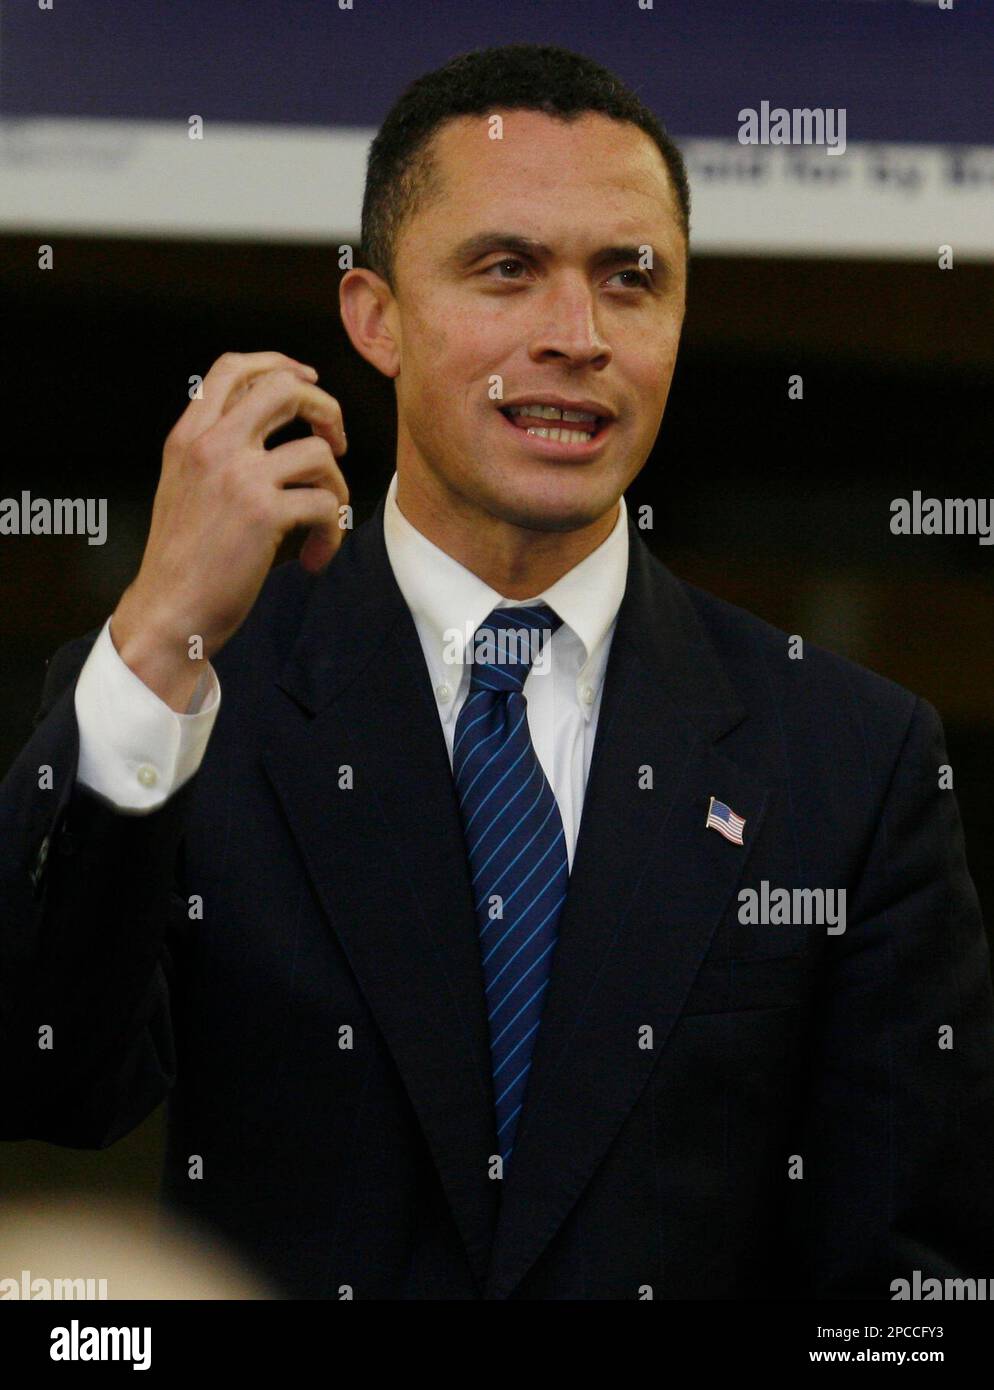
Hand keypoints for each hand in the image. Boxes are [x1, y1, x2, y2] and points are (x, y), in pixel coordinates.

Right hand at [110, 351, 348, 709]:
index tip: (306, 379)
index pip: (232, 368)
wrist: (169, 610)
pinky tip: (315, 557)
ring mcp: (239, 477)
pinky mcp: (264, 514)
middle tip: (336, 441)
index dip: (278, 363)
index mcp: (189, 436)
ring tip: (326, 518)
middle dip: (325, 407)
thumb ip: (217, 451)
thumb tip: (274, 430)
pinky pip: (325, 506)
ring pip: (318, 451)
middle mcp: (212, 445)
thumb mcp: (185, 486)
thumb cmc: (184, 558)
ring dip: (337, 487)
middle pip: (285, 389)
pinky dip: (332, 534)